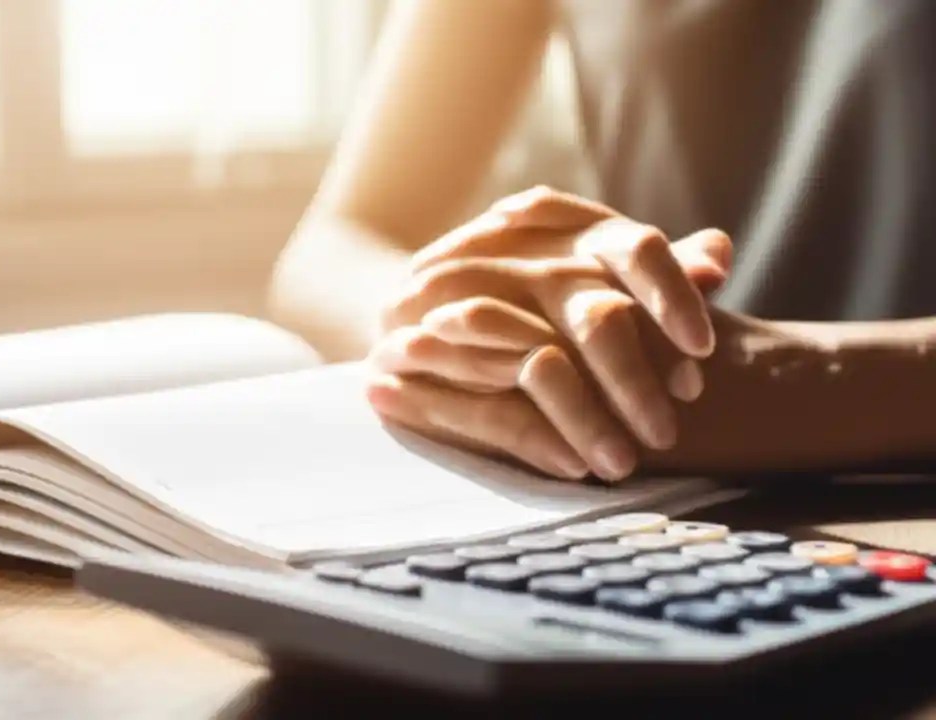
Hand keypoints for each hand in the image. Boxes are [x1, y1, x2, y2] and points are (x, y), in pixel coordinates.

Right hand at [366, 186, 732, 480]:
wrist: (407, 302)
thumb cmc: (521, 294)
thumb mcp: (585, 271)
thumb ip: (655, 269)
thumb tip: (721, 252)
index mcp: (568, 231)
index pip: (634, 249)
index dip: (674, 297)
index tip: (704, 352)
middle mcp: (522, 257)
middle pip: (595, 315)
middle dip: (637, 380)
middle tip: (667, 433)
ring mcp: (464, 298)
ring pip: (544, 363)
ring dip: (589, 420)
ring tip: (622, 465)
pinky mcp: (420, 348)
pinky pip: (489, 398)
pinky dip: (535, 436)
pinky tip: (569, 465)